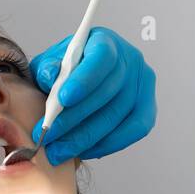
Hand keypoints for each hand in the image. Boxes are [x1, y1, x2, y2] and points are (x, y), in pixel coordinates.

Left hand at [28, 26, 156, 161]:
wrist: (80, 79)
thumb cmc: (64, 70)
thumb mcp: (50, 63)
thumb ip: (47, 68)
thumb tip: (50, 77)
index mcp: (104, 42)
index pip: (100, 58)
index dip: (84, 79)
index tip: (62, 99)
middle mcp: (130, 60)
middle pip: (107, 92)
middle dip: (74, 118)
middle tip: (48, 135)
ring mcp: (142, 84)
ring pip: (117, 115)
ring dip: (85, 137)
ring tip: (58, 151)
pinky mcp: (147, 107)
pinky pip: (133, 130)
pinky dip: (107, 144)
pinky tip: (84, 151)